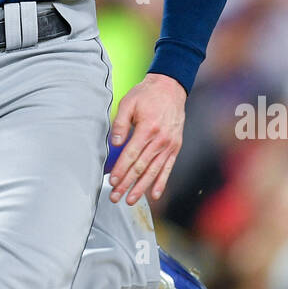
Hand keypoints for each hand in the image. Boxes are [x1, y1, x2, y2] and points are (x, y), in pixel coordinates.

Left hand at [108, 73, 185, 204]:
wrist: (171, 88)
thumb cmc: (147, 95)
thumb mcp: (129, 103)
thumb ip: (121, 124)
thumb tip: (114, 144)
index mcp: (148, 128)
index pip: (131, 155)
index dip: (121, 170)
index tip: (111, 181)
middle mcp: (160, 140)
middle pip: (141, 167)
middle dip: (127, 184)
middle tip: (115, 196)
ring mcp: (170, 145)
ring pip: (153, 171)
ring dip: (141, 188)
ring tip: (130, 200)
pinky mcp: (175, 147)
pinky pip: (167, 168)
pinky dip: (161, 183)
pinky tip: (154, 195)